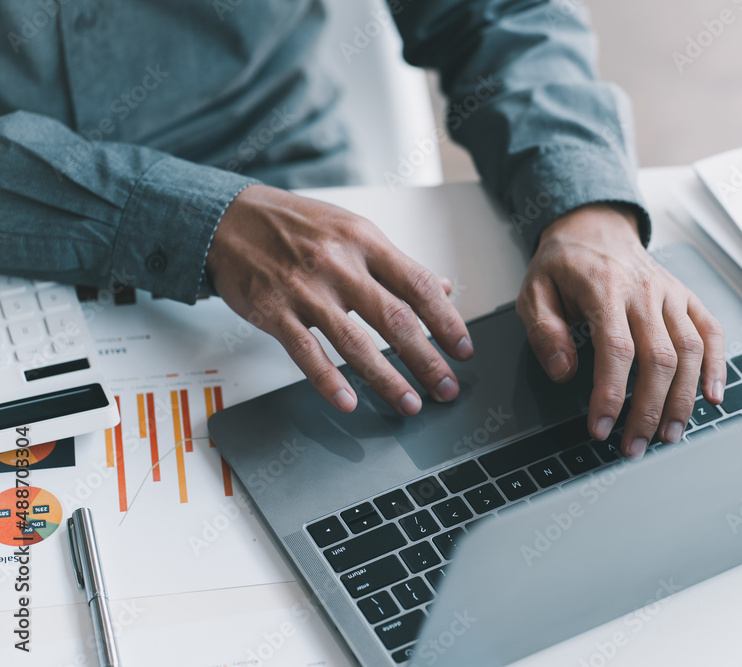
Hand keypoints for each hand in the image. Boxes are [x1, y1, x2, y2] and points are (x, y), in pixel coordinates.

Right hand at [206, 184, 473, 415]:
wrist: (227, 218)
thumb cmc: (295, 225)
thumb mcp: (353, 230)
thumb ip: (397, 263)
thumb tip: (442, 288)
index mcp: (366, 242)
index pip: (419, 286)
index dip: (447, 322)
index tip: (464, 349)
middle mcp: (340, 265)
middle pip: (395, 319)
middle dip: (427, 360)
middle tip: (446, 388)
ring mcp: (306, 290)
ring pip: (355, 343)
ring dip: (387, 379)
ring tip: (410, 403)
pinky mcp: (274, 311)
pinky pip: (306, 352)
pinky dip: (328, 380)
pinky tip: (348, 401)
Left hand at [516, 203, 725, 458]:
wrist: (595, 226)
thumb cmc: (564, 264)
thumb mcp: (534, 291)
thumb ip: (544, 331)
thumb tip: (564, 372)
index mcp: (604, 288)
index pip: (616, 349)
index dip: (610, 394)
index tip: (601, 428)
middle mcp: (644, 291)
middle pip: (658, 358)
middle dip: (647, 409)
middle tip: (634, 446)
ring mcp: (670, 295)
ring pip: (690, 351)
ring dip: (683, 399)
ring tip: (669, 435)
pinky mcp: (687, 298)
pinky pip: (711, 333)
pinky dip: (718, 367)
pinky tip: (713, 398)